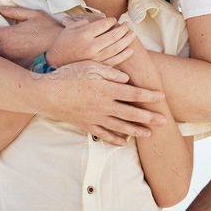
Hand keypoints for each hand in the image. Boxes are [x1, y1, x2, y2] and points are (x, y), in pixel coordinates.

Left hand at [0, 6, 61, 67]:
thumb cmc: (51, 31)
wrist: (65, 50)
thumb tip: (1, 9)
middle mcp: (7, 49)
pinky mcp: (18, 71)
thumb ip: (16, 11)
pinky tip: (3, 64)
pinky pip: (3, 70)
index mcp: (8, 35)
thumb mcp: (36, 15)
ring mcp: (12, 62)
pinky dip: (0, 67)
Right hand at [40, 60, 167, 143]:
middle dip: (149, 117)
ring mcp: (95, 117)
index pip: (133, 93)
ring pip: (120, 126)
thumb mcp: (90, 66)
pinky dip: (114, 140)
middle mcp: (104, 105)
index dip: (149, 95)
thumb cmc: (67, 75)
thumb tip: (127, 78)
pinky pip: (103, 135)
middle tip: (164, 121)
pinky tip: (123, 143)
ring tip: (149, 134)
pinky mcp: (86, 125)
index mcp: (107, 89)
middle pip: (131, 113)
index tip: (161, 96)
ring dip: (136, 131)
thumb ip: (110, 71)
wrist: (46, 94)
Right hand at [47, 16, 135, 67]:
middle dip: (123, 29)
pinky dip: (123, 55)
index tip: (114, 19)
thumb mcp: (68, 30)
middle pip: (113, 35)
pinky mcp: (97, 68)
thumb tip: (97, 20)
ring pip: (116, 47)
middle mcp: (91, 46)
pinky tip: (130, 50)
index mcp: (84, 34)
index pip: (104, 24)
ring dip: (126, 40)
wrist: (54, 65)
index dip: (111, 20)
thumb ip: (82, 22)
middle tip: (128, 25)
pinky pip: (114, 60)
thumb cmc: (61, 45)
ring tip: (133, 34)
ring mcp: (95, 58)